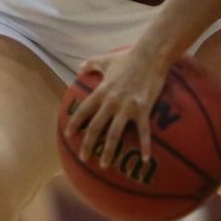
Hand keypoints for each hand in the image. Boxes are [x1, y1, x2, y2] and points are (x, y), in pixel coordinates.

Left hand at [68, 44, 169, 166]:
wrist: (151, 55)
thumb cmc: (129, 57)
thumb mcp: (106, 59)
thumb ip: (91, 64)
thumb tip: (80, 67)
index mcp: (102, 91)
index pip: (84, 110)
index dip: (75, 123)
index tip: (68, 135)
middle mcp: (111, 101)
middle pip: (96, 127)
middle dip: (88, 144)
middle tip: (84, 158)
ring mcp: (127, 107)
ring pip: (114, 134)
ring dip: (108, 151)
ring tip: (104, 165)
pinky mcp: (143, 109)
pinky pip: (143, 132)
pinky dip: (145, 146)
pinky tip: (146, 159)